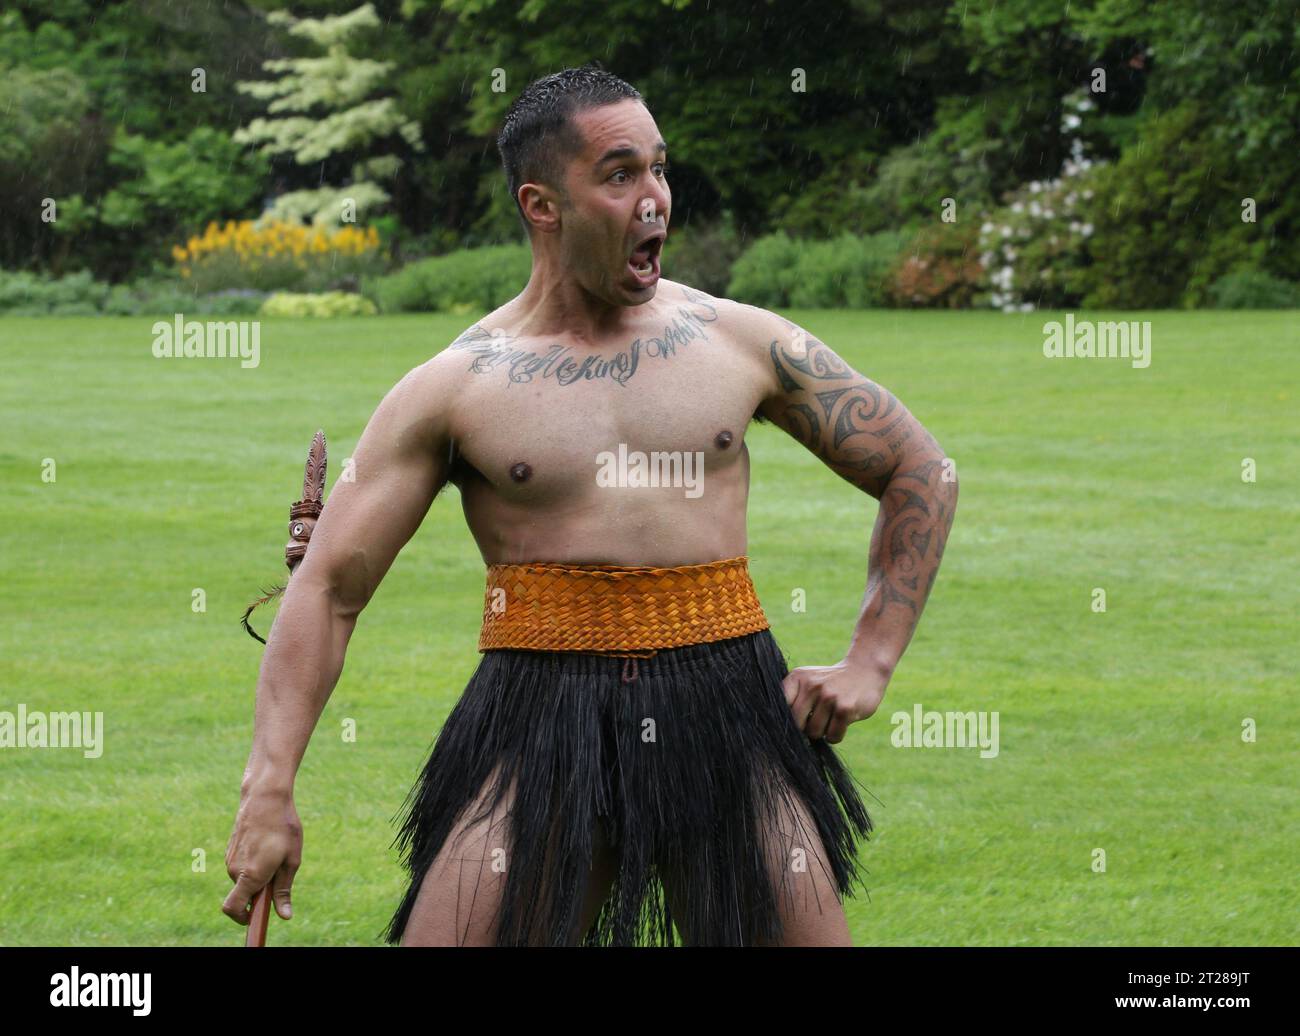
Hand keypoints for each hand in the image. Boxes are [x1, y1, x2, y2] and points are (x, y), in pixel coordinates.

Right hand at [223, 786, 301, 926]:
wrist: (265, 797)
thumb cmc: (283, 828)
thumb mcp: (291, 860)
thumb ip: (283, 890)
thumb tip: (283, 916)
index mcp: (250, 876)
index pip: (233, 909)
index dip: (243, 919)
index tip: (257, 920)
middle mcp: (234, 870)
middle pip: (244, 895)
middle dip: (260, 892)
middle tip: (280, 870)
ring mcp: (229, 859)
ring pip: (244, 879)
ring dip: (258, 875)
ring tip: (276, 851)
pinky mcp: (229, 850)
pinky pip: (241, 866)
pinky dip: (253, 864)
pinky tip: (267, 843)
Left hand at [781, 659, 889, 743]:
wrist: (864, 670)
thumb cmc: (830, 682)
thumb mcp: (808, 680)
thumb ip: (792, 698)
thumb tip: (782, 730)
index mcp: (798, 677)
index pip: (780, 707)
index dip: (785, 720)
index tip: (794, 721)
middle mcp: (811, 685)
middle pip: (796, 724)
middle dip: (805, 728)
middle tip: (816, 720)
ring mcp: (829, 697)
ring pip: (814, 733)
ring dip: (822, 732)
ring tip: (830, 718)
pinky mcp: (845, 708)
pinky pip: (832, 736)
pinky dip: (835, 735)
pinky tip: (841, 722)